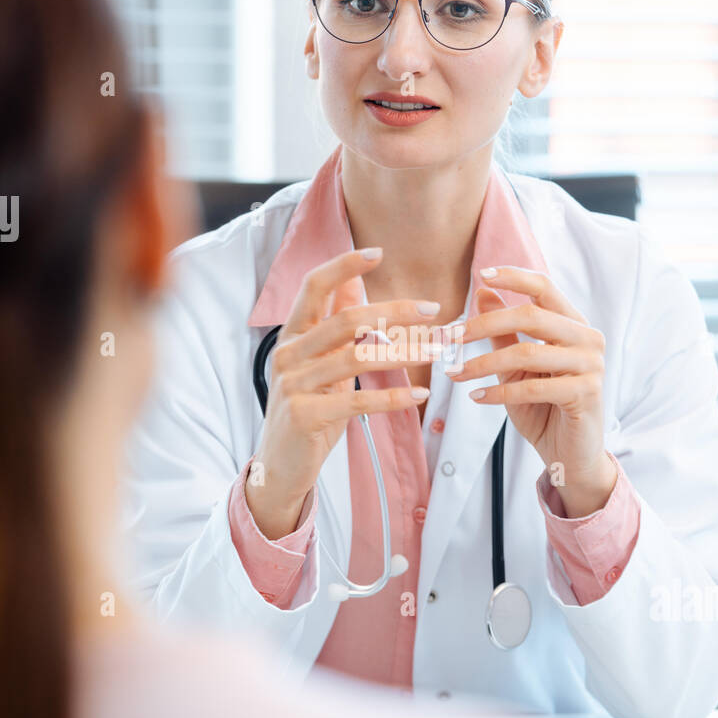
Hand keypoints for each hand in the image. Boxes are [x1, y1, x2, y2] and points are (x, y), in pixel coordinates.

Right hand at [248, 248, 440, 537]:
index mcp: (291, 336)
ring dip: (404, 352)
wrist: (280, 465)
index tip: (377, 252)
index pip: (313, 287)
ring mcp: (294, 385)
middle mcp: (288, 354)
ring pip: (356, 358)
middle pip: (346, 320)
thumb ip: (334, 325)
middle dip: (395, 312)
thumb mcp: (321, 363)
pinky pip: (358, 400)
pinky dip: (393, 397)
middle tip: (433, 310)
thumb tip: (352, 280)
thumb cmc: (308, 409)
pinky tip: (420, 394)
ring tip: (437, 350)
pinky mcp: (306, 415)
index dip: (343, 266)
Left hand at [446, 266, 615, 516]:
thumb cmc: (544, 409)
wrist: (569, 457)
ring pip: (527, 352)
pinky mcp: (586, 392)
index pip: (544, 287)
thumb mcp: (517, 367)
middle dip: (485, 324)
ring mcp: (591, 364)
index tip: (481, 274)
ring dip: (484, 363)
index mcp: (573, 324)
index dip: (514, 277)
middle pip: (531, 315)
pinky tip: (476, 397)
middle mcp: (587, 338)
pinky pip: (534, 386)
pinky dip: (499, 392)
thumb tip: (483, 292)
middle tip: (450, 337)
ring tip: (455, 374)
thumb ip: (504, 332)